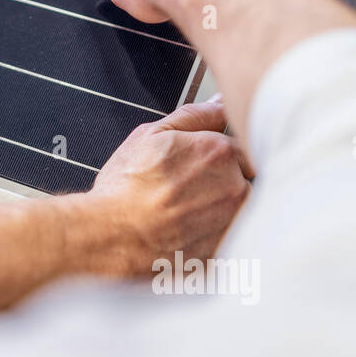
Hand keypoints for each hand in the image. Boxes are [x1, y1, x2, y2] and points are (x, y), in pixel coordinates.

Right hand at [65, 98, 251, 276]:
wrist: (109, 238)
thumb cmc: (124, 188)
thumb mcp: (150, 136)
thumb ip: (193, 117)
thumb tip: (219, 103)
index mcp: (220, 152)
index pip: (243, 147)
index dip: (221, 156)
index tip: (203, 166)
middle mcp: (234, 187)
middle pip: (246, 180)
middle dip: (225, 183)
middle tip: (190, 192)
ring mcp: (232, 224)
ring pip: (240, 212)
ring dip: (221, 211)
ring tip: (185, 215)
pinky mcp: (226, 253)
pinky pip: (231, 240)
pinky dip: (214, 237)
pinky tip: (186, 235)